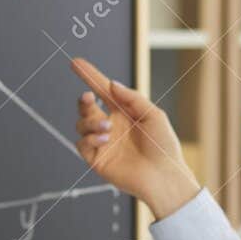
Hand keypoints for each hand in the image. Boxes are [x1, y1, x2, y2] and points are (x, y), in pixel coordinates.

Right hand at [70, 57, 200, 220]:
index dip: (90, 77)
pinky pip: (82, 143)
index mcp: (125, 113)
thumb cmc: (164, 146)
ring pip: (81, 124)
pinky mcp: (97, 159)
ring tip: (108, 127)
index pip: (103, 91)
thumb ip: (132, 98)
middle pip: (87, 107)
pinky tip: (105, 138)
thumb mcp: (153, 114)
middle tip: (88, 96)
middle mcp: (111, 126)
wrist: (164, 176)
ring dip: (90, 121)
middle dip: (84, 100)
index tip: (76, 63)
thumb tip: (112, 84)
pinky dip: (90, 137)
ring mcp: (103, 142)